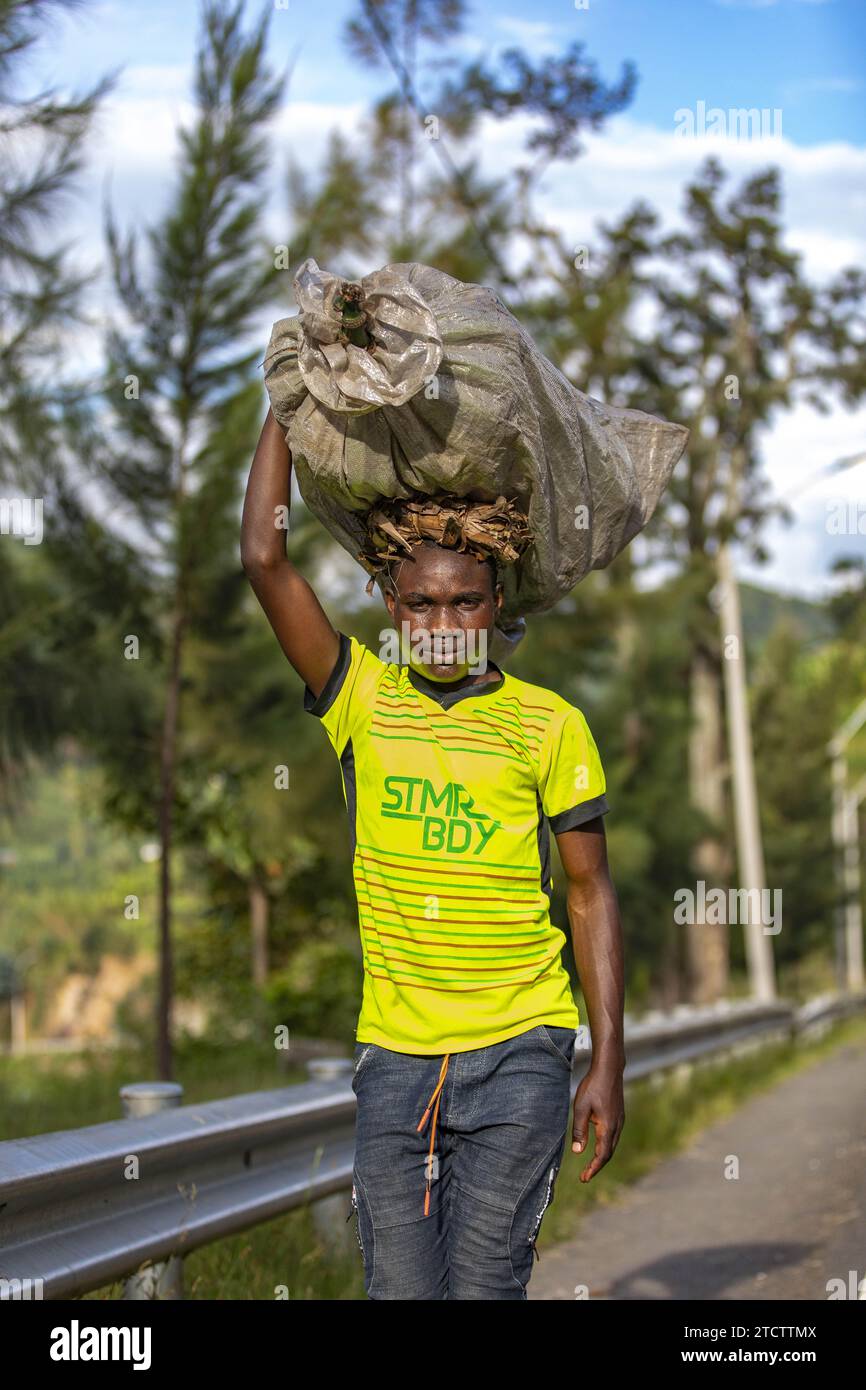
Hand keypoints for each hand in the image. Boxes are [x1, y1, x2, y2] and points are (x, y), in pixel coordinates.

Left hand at [570, 1059, 624, 1181]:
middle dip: (597, 1166)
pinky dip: (606, 1146)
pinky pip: (613, 1137)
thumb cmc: (593, 1086)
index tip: (584, 1178)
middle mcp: (617, 1127)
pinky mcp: (619, 1115)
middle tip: (585, 1176)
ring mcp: (620, 1121)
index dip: (593, 1169)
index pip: (602, 1155)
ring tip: (590, 1165)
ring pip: (612, 1145)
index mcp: (607, 1127)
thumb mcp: (581, 1107)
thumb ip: (579, 1130)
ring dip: (602, 1157)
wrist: (609, 1069)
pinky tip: (598, 1145)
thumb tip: (578, 1152)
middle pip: (608, 1154)